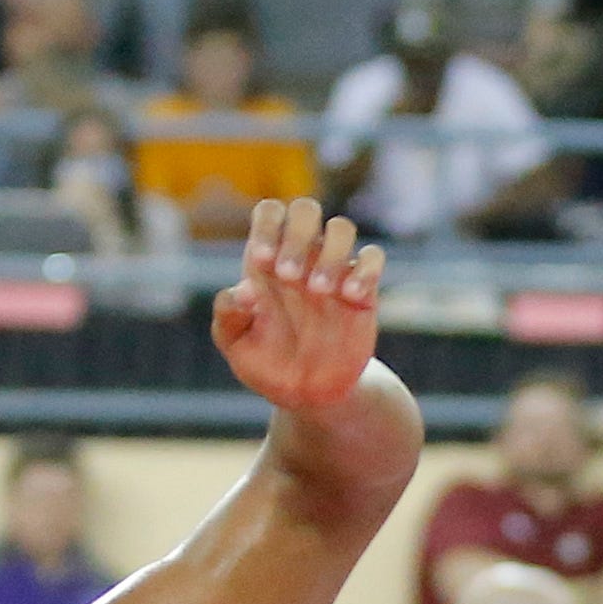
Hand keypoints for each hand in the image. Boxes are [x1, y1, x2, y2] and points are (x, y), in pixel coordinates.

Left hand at [212, 199, 384, 411]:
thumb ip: (229, 314)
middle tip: (287, 277)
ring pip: (342, 228)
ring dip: (329, 253)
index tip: (261, 260)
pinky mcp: (363, 289)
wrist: (306, 394)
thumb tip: (244, 290)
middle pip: (306, 209)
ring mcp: (334, 270)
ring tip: (318, 291)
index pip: (270, 213)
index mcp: (267, 259)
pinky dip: (364, 270)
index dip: (266, 226)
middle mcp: (302, 256)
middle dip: (296, 235)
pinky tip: (350, 297)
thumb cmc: (265, 362)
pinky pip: (373, 257)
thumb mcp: (235, 344)